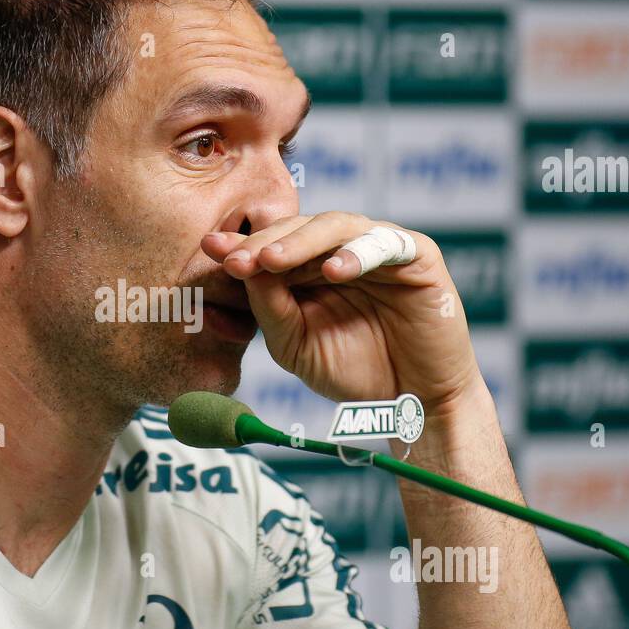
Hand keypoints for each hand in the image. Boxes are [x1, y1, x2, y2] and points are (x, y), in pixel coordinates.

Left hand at [201, 212, 484, 411]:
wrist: (411, 403)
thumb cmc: (353, 373)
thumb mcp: (296, 346)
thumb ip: (271, 311)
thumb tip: (245, 272)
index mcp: (310, 266)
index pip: (272, 245)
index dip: (242, 246)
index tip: (209, 250)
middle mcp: (343, 249)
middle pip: (299, 228)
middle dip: (264, 243)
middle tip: (236, 260)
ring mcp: (380, 248)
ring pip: (337, 225)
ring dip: (302, 241)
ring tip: (272, 261)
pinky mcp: (418, 255)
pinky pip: (385, 243)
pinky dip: (358, 253)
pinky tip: (334, 270)